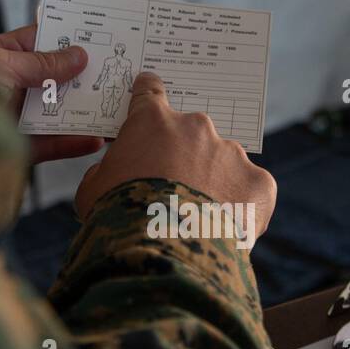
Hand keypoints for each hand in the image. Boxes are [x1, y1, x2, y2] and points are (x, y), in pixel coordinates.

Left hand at [0, 25, 102, 164]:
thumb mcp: (0, 65)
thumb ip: (40, 63)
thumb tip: (77, 55)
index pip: (38, 41)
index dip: (67, 38)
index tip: (99, 35)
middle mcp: (8, 85)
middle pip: (53, 78)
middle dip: (83, 76)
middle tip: (118, 71)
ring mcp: (15, 117)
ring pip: (57, 112)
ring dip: (85, 110)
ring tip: (115, 107)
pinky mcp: (19, 148)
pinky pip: (52, 145)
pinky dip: (74, 143)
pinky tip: (95, 139)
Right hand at [74, 72, 276, 242]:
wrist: (161, 254)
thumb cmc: (118, 219)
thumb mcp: (91, 191)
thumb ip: (106, 171)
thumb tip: (114, 173)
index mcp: (153, 122)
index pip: (151, 94)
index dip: (149, 98)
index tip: (151, 95)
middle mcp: (196, 128)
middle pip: (192, 135)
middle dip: (184, 158)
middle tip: (173, 193)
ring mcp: (231, 154)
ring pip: (224, 163)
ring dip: (214, 182)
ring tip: (199, 219)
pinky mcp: (258, 183)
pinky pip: (252, 190)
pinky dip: (242, 205)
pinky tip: (225, 227)